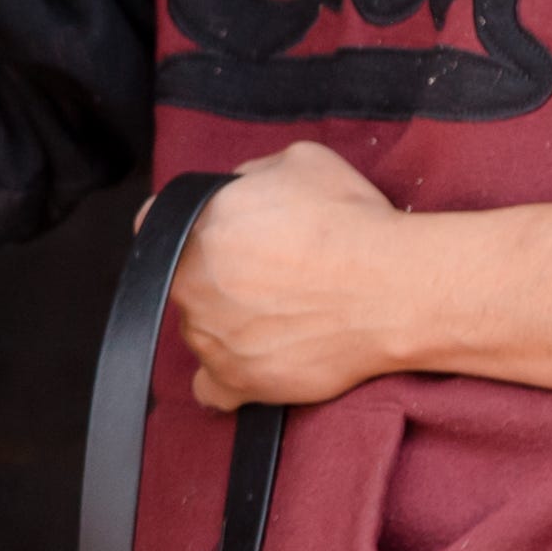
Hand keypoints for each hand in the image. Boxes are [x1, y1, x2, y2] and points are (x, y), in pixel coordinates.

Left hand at [169, 142, 404, 411]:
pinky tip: (252, 363)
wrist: (394, 289)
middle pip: (184, 281)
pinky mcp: (237, 382)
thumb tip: (236, 189)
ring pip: (201, 330)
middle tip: (269, 276)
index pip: (157, 225)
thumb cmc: (350, 223)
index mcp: (196, 228)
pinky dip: (227, 379)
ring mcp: (210, 338)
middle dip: (217, 276)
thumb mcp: (295, 161)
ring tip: (281, 317)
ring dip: (228, 324)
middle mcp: (190, 285)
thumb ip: (247, 176)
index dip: (192, 227)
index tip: (219, 235)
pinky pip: (211, 389)